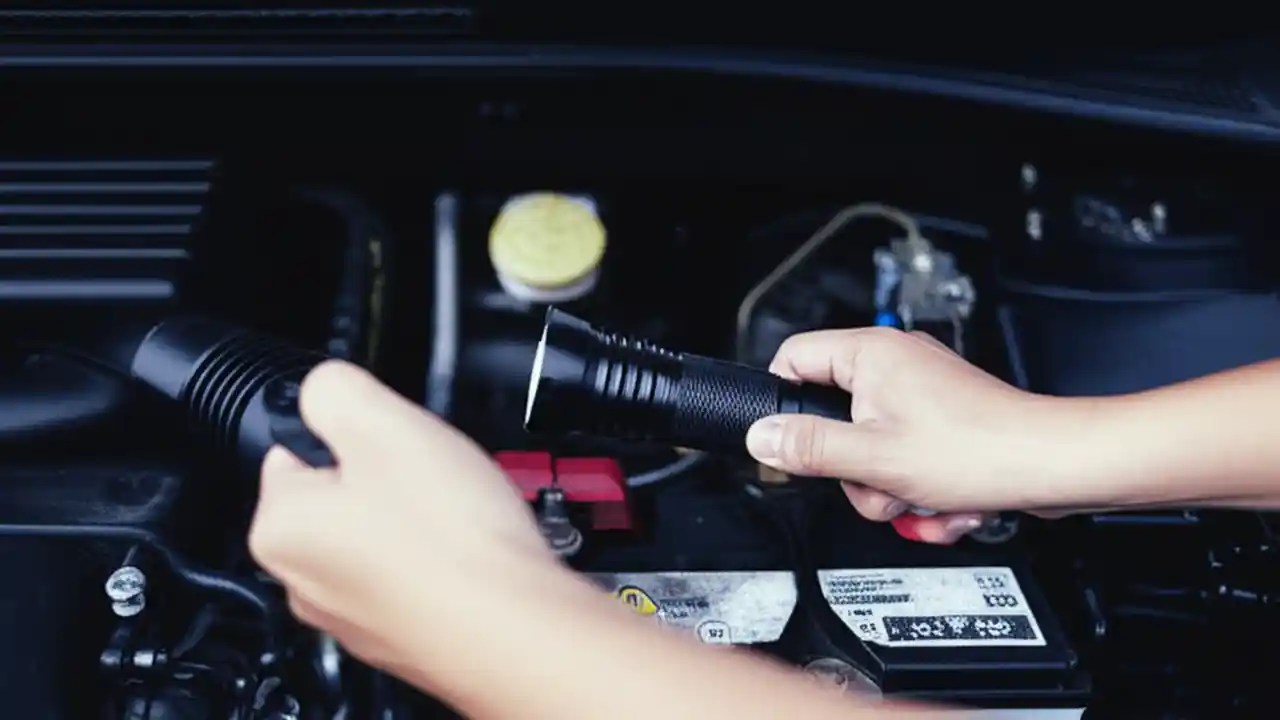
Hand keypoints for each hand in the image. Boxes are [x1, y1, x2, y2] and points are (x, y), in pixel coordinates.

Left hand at [248, 360, 554, 676]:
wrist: (513, 627)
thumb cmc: (449, 539)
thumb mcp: (383, 423)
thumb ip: (332, 388)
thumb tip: (320, 387)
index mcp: (280, 528)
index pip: (291, 451)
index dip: (349, 434)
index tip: (388, 440)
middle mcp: (303, 582)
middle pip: (337, 497)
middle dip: (382, 478)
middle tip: (428, 476)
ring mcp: (352, 617)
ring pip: (377, 537)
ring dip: (413, 521)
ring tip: (453, 517)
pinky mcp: (400, 637)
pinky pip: (411, 577)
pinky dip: (436, 562)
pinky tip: (466, 555)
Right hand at [745, 328, 1080, 542]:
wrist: (1052, 465)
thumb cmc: (980, 449)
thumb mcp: (873, 459)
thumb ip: (809, 448)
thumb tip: (763, 437)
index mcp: (871, 353)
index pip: (794, 358)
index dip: (782, 403)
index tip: (788, 442)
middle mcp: (896, 362)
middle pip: (831, 417)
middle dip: (851, 469)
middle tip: (875, 482)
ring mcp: (921, 391)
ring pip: (868, 446)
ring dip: (888, 486)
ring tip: (918, 495)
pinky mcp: (943, 419)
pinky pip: (904, 456)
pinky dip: (917, 487)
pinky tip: (942, 501)